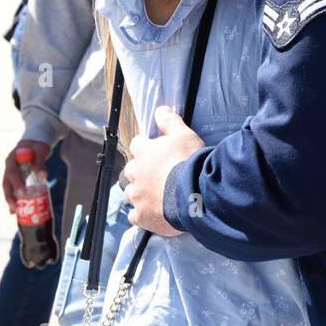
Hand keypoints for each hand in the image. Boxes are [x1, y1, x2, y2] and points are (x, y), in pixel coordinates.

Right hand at [2, 139, 50, 212]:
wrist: (35, 142)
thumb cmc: (37, 145)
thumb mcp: (40, 151)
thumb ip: (40, 162)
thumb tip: (43, 176)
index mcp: (11, 160)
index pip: (12, 173)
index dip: (16, 183)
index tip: (23, 192)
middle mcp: (9, 167)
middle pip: (6, 184)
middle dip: (9, 197)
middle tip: (14, 209)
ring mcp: (11, 173)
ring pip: (8, 188)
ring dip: (11, 199)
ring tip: (14, 212)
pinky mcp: (16, 177)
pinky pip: (14, 188)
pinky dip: (16, 197)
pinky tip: (19, 207)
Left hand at [123, 106, 203, 236]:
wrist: (194, 194)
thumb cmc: (189, 162)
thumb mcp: (184, 135)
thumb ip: (170, 121)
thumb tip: (160, 109)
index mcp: (144, 152)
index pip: (137, 144)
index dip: (147, 147)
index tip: (157, 152)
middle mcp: (135, 174)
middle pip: (131, 171)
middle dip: (141, 172)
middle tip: (159, 175)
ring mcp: (137, 197)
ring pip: (131, 194)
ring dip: (141, 193)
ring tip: (157, 196)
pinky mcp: (141, 216)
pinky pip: (135, 216)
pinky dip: (142, 215)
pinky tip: (154, 214)